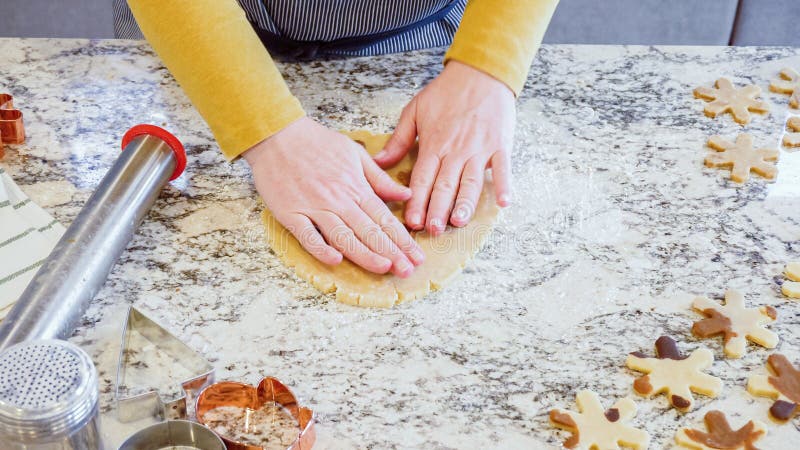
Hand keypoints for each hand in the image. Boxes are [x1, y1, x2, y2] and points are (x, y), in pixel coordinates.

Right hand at [244, 117, 423, 276]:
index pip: (384, 219)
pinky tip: (335, 260)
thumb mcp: (355, 153)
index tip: (417, 257)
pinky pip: (307, 235)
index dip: (402, 240)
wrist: (276, 134)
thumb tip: (406, 194)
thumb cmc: (315, 142)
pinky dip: (321, 248)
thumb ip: (380, 179)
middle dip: (391, 253)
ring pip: (343, 237)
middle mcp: (338, 200)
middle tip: (408, 271)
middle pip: (369, 232)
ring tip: (384, 268)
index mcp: (356, 187)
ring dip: (364, 254)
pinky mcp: (290, 213)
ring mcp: (314, 208)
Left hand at [374, 60, 514, 234]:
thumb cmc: (447, 92)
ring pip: (471, 181)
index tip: (411, 221)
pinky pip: (503, 168)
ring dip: (465, 203)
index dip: (416, 201)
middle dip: (437, 209)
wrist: (481, 72)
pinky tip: (504, 203)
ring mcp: (480, 149)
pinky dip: (504, 185)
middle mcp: (456, 150)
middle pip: (445, 185)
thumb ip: (398, 140)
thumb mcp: (415, 110)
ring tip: (459, 221)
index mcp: (434, 144)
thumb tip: (378, 162)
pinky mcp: (500, 145)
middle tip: (432, 229)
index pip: (422, 178)